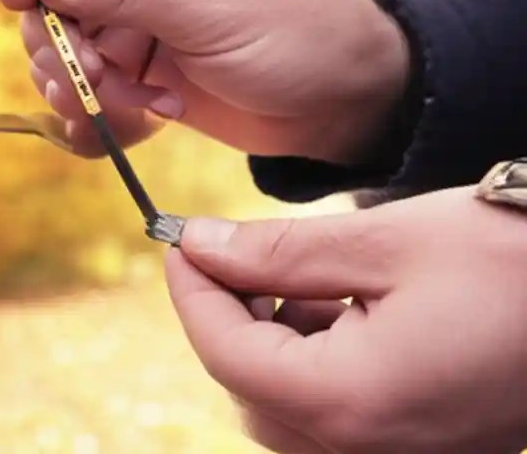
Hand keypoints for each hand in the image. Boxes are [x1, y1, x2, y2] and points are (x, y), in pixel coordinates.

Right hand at [0, 0, 409, 162]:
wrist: (345, 102)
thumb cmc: (297, 31)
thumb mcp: (208, 6)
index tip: (16, 1)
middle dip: (61, 36)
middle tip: (85, 75)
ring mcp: (138, 9)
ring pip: (64, 39)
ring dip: (80, 78)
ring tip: (123, 101)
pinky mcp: (139, 59)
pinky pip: (88, 79)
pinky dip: (99, 106)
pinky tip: (135, 121)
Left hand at [166, 188, 526, 453]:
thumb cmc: (511, 256)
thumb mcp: (380, 241)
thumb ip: (275, 253)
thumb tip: (198, 247)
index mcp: (353, 403)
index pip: (225, 353)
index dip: (192, 292)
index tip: (181, 241)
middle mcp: (370, 452)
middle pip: (248, 391)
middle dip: (230, 319)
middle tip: (241, 255)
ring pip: (286, 411)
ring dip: (275, 346)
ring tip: (310, 279)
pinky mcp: (429, 448)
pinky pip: (337, 422)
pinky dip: (319, 368)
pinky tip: (348, 312)